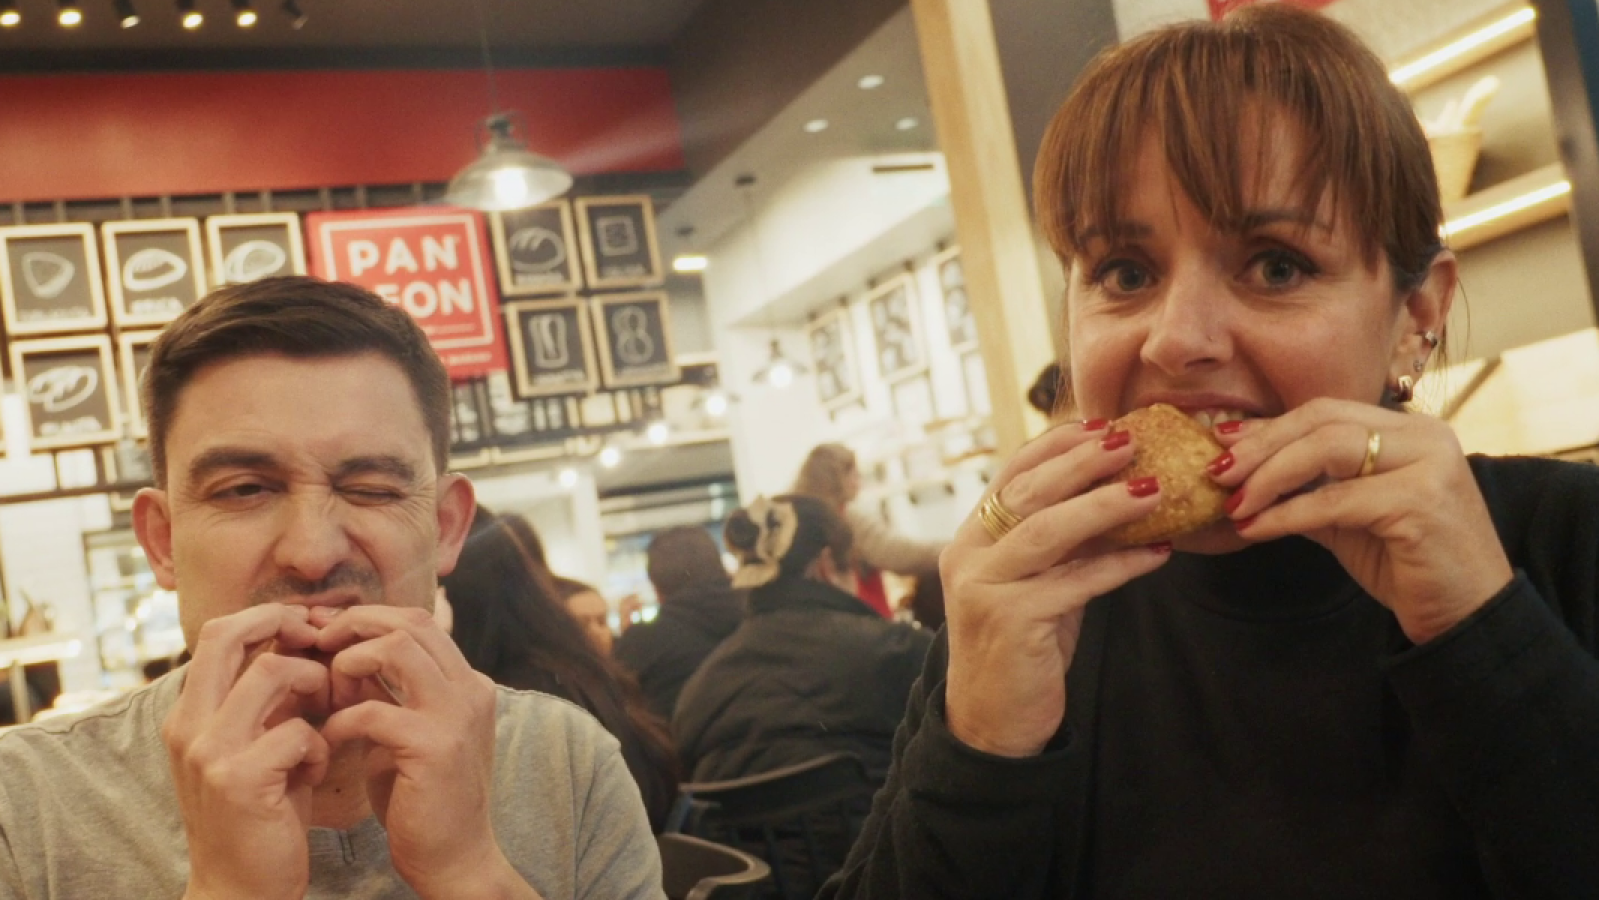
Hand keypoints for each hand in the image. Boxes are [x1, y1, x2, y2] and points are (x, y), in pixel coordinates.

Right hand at [164, 604, 332, 899]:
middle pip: (229, 634)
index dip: (267, 616)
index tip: (308, 625)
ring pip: (273, 670)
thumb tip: (308, 643)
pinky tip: (316, 770)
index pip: (218, 633)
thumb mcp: (258, 745)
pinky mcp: (239, 780)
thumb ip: (270, 700)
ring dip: (315, 683)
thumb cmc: (262, 812)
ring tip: (326, 716)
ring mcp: (209, 752)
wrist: (240, 889)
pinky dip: (320, 745)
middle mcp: (189, 726)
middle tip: (322, 638)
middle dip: (284, 622)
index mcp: (190, 713)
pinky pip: (298, 730)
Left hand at [311, 605, 526, 898]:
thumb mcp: (407, 733)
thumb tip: (345, 658)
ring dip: (351, 659)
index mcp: (467, 683)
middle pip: (410, 621)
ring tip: (328, 686)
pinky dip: (342, 719)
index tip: (327, 632)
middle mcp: (470, 689)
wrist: (454, 859)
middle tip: (317, 643)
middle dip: (356, 624)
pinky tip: (329, 739)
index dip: (370, 618)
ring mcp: (457, 714)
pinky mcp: (435, 746)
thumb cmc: (422, 799)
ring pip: (398, 646)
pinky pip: (374, 710)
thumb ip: (388, 694)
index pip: (419, 622)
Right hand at [941, 420, 1172, 757]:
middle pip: (1028, 493)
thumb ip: (1064, 543)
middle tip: (1131, 441)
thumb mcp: (1039, 583)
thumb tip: (1122, 494)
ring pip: (1048, 531)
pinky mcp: (1011, 620)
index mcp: (970, 538)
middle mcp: (968, 555)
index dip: (1056, 447)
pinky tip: (1158, 554)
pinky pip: (1076, 582)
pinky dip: (1120, 564)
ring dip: (1105, 505)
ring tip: (1153, 489)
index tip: (1102, 425)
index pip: (1011, 474)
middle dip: (1082, 463)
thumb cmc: (1023, 646)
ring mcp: (985, 587)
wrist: (994, 722)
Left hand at [1212, 398, 1512, 642]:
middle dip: (1261, 445)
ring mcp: (1428, 465)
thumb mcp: (1348, 518)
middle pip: (1323, 420)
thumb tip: (1242, 476)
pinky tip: (1255, 528)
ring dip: (1269, 476)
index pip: (1326, 411)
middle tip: (1217, 472)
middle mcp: (1424, 435)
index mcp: (1409, 430)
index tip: (1222, 442)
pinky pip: (1335, 500)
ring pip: (1329, 449)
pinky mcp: (1420, 504)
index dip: (1270, 426)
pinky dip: (1287, 514)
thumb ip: (1307, 489)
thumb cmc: (1407, 565)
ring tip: (1233, 503)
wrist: (1466, 616)